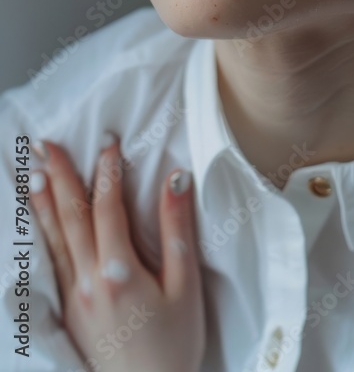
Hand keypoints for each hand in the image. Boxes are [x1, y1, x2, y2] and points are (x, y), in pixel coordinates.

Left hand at [29, 133, 204, 371]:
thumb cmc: (174, 345)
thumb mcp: (185, 286)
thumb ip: (176, 229)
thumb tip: (176, 179)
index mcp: (118, 272)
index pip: (107, 208)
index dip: (107, 172)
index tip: (108, 143)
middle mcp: (88, 282)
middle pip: (70, 218)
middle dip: (60, 177)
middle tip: (45, 144)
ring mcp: (73, 299)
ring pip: (54, 240)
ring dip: (44, 203)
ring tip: (33, 171)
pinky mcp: (68, 314)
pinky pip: (51, 263)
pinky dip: (43, 236)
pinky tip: (40, 224)